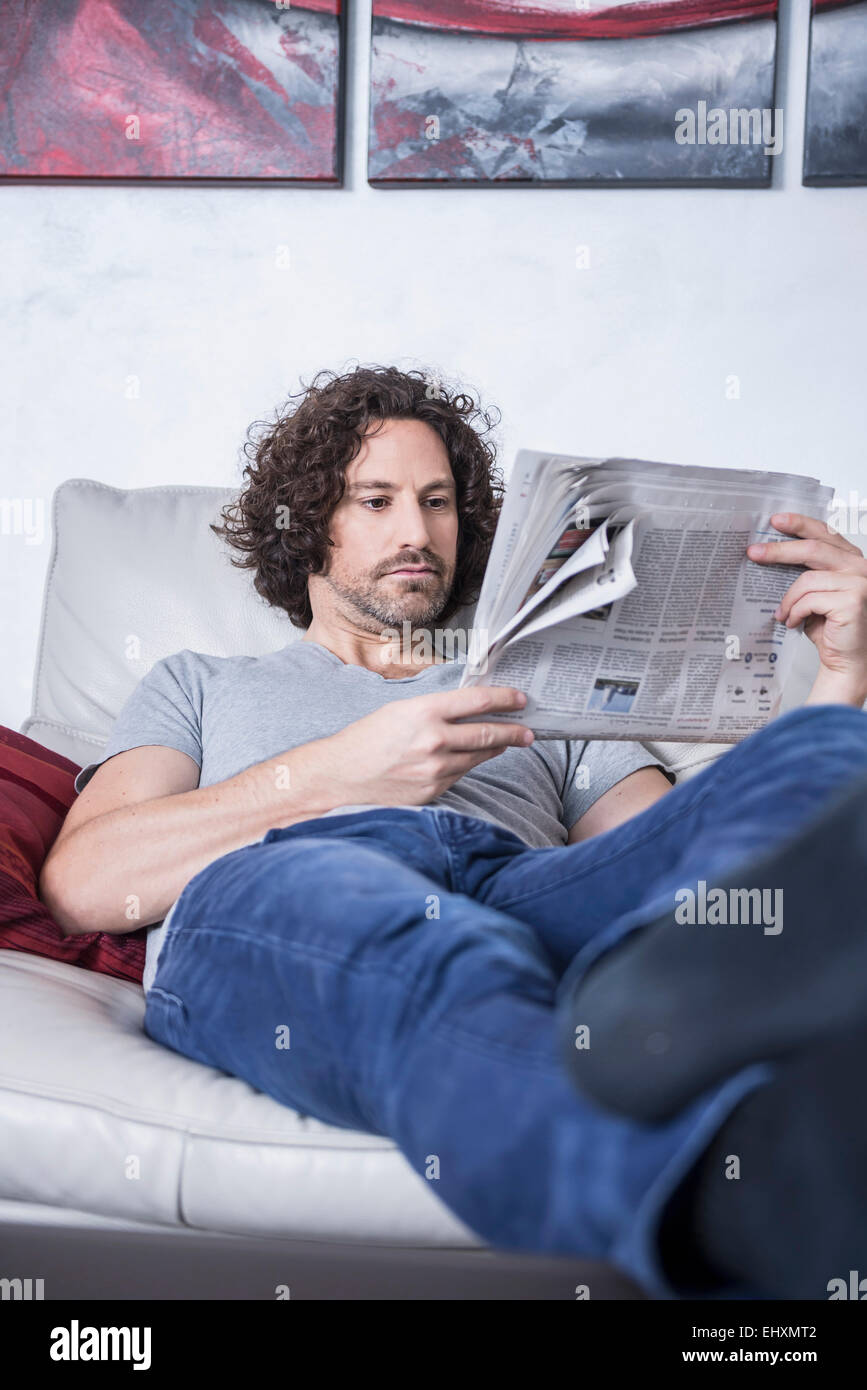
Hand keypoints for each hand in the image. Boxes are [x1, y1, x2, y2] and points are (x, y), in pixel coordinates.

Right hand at [319, 685, 533, 805]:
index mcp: (424, 712)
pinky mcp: (433, 791)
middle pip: (488, 733)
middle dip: (514, 732)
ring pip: (478, 756)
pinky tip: (475, 758)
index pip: (477, 701)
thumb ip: (434, 710)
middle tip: (529, 731)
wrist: (339, 778)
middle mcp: (434, 740)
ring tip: (508, 743)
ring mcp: (435, 769)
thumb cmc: (365, 740)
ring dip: (495, 749)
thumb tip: (468, 708)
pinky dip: (470, 764)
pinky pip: (461, 774)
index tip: (521, 699)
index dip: (505, 699)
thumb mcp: (399, 711)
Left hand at [746, 512, 866, 706]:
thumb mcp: (816, 594)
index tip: (775, 521)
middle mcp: (859, 567)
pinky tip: (794, 623)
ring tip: (783, 614)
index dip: (799, 524)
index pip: (824, 534)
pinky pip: (809, 600)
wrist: (847, 659)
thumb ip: (806, 574)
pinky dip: (795, 612)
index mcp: (850, 560)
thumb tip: (770, 554)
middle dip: (779, 550)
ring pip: (806, 580)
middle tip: (754, 552)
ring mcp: (859, 582)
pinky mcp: (852, 600)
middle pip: (813, 548)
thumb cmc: (831, 628)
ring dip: (788, 599)